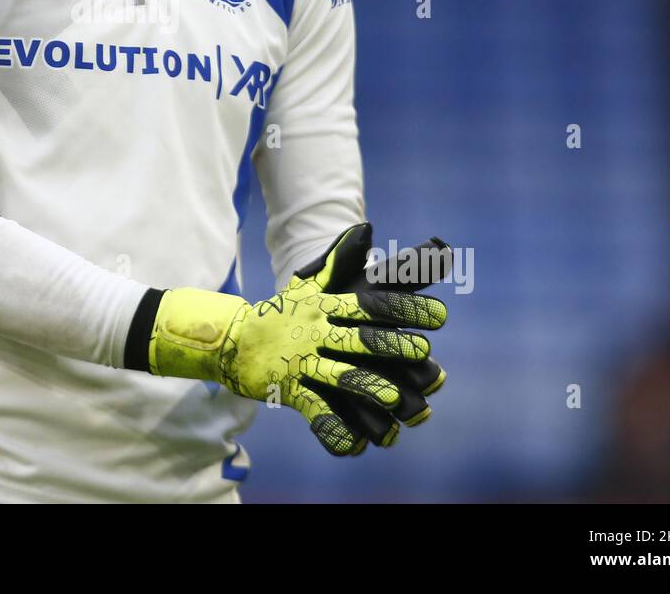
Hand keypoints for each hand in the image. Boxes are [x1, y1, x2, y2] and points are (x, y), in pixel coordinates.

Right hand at [148, 222, 449, 455]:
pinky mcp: (287, 388)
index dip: (403, 308)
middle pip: (357, 338)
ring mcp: (301, 361)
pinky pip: (314, 410)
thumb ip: (338, 258)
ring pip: (339, 375)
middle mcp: (315, 333)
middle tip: (422, 350)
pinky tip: (356, 443)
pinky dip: (333, 428)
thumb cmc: (280, 313)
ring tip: (395, 398)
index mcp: (324, 307)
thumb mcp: (307, 284)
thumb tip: (365, 226)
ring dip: (367, 386)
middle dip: (390, 345)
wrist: (230, 340)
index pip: (368, 305)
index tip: (439, 315)